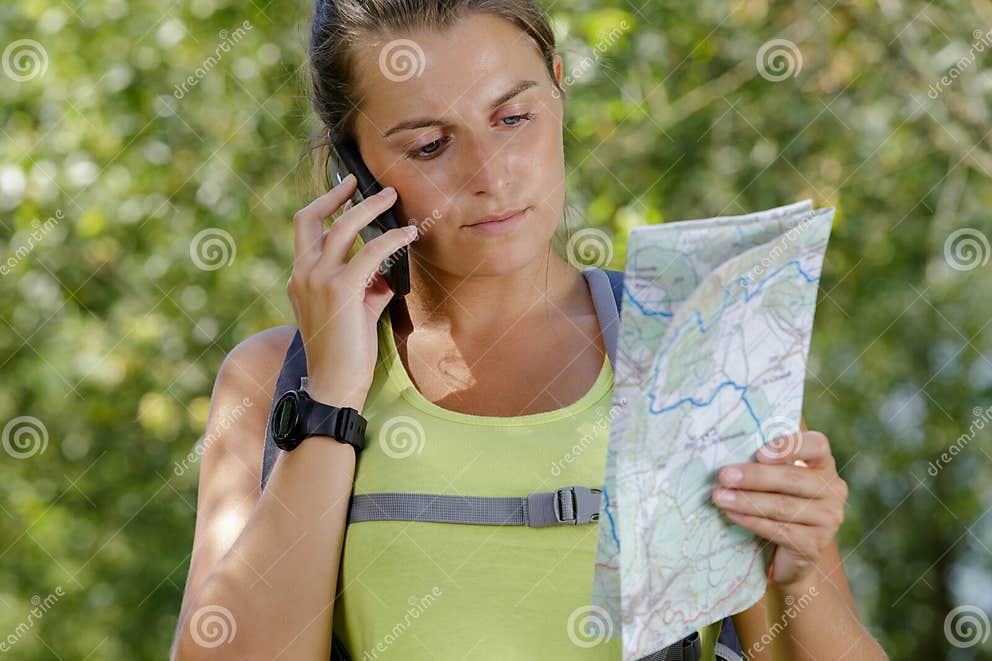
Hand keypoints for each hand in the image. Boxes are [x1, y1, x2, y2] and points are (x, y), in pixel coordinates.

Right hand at [287, 173, 417, 408]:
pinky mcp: (340, 290)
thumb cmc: (347, 353)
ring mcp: (317, 281)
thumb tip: (388, 270)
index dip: (323, 205)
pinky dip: (391, 239)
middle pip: (311, 218)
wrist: (335, 385)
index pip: (305, 230)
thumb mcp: (355, 311)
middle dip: (337, 194)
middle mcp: (302, 275)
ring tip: (392, 198)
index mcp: (299, 279)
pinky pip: (369, 252)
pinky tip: (407, 235)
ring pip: (343, 227)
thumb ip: (367, 287)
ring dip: (370, 208)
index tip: (344, 189)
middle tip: (363, 182)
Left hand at [710, 426, 847, 586]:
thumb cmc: (778, 504)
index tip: (758, 453)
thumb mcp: (776, 481)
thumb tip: (730, 456)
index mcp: (823, 465)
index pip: (816, 445)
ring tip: (720, 496)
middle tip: (725, 476)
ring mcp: (828, 518)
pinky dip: (751, 521)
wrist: (792, 555)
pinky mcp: (815, 544)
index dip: (788, 447)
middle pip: (793, 478)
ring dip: (747, 500)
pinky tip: (732, 514)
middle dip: (754, 476)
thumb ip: (765, 464)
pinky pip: (779, 530)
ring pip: (783, 506)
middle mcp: (833, 490)